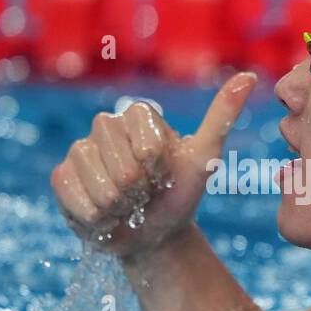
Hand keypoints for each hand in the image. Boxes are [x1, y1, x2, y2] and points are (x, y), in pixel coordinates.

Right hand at [49, 71, 256, 257]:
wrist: (154, 234)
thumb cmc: (179, 193)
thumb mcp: (205, 158)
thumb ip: (222, 116)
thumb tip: (250, 75)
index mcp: (138, 115)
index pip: (146, 144)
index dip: (158, 168)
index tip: (163, 173)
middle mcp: (105, 126)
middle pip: (121, 166)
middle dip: (139, 191)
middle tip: (144, 192)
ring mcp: (79, 150)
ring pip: (98, 184)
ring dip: (118, 206)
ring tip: (125, 203)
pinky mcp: (61, 178)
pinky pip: (73, 196)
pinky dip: (94, 216)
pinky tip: (103, 214)